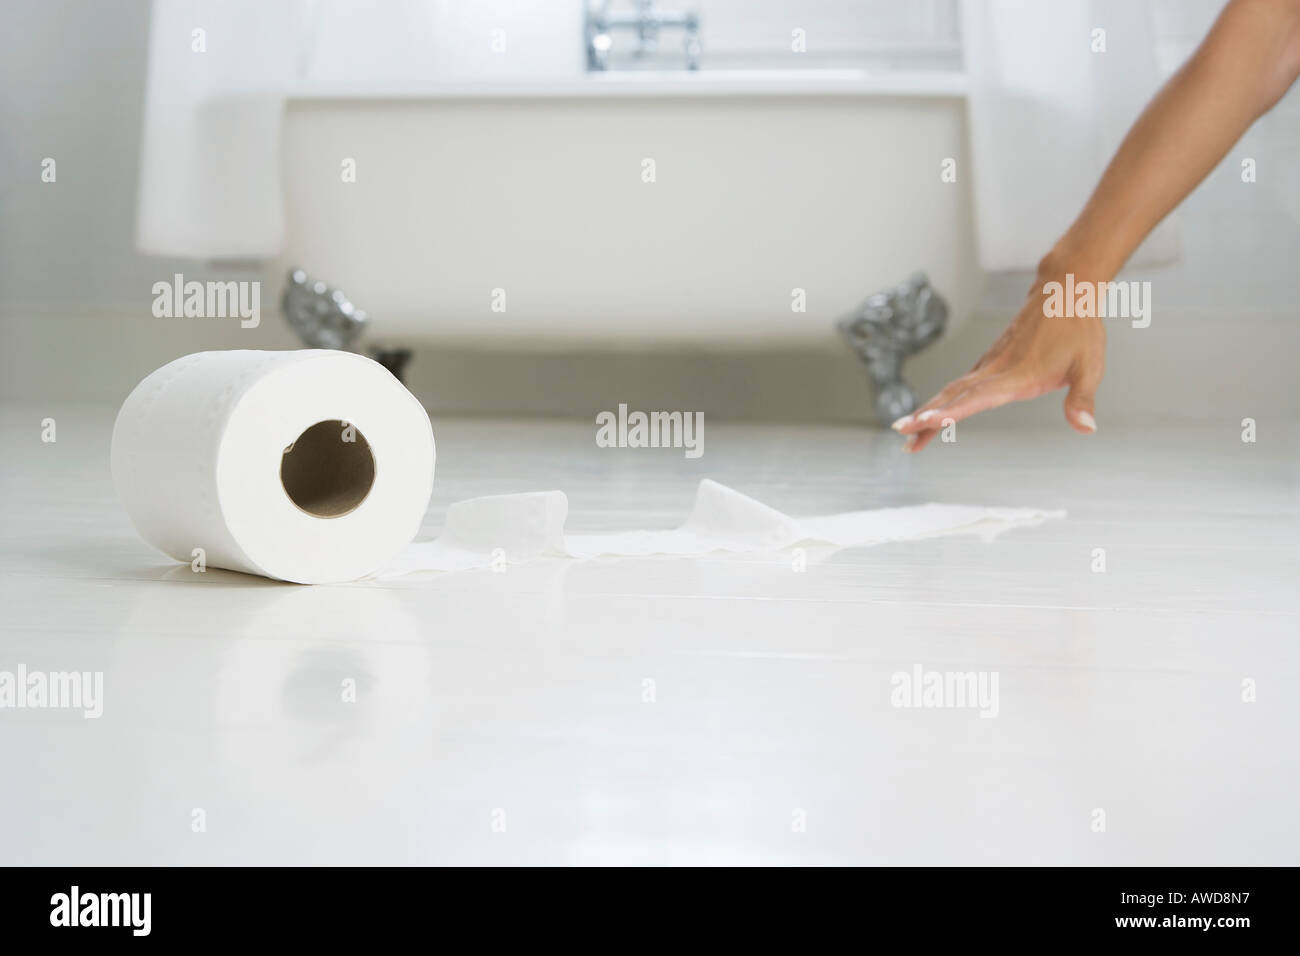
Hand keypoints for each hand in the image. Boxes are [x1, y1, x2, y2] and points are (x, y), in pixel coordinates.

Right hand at [893, 271, 1105, 452]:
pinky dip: (940, 402)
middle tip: (903, 435)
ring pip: (951, 390)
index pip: (981, 395)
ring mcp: (989, 365)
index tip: (930, 421)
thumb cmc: (1078, 330)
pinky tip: (929, 416)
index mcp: (1021, 373)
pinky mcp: (988, 364)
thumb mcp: (1089, 367)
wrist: (1063, 292)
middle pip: (954, 395)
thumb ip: (1081, 400)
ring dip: (927, 412)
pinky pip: (959, 385)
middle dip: (926, 416)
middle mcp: (997, 368)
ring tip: (907, 435)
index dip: (955, 410)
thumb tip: (1086, 429)